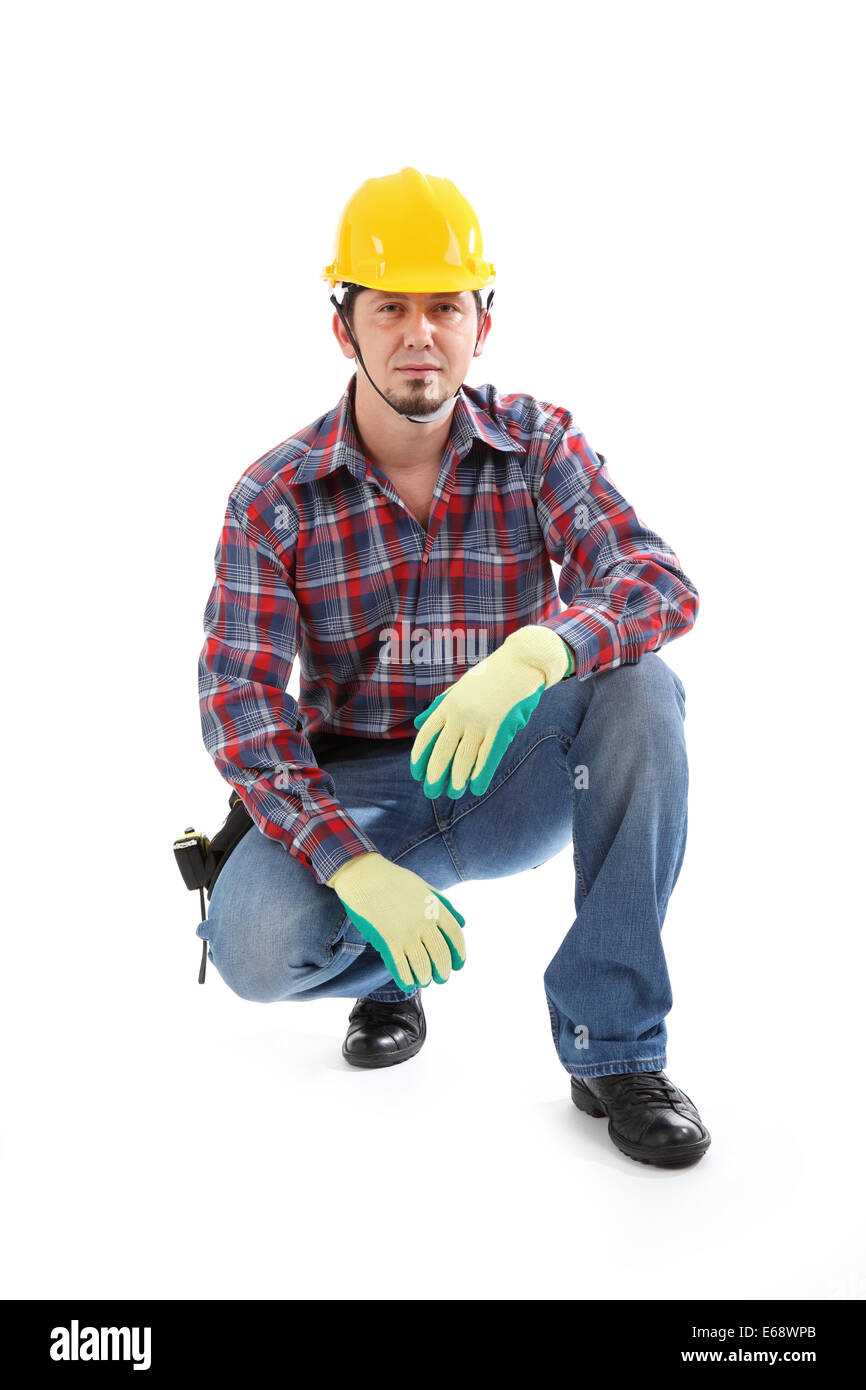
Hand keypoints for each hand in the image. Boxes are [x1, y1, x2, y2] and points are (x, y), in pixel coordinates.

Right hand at [326, 851, 465, 992]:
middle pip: (441, 955)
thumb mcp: (425, 887)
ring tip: (424, 980)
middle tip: (442, 978)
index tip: (458, 965)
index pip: (455, 936)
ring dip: (425, 977)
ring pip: (422, 965)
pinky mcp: (387, 940)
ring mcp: (405, 932)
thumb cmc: (394, 880)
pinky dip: (406, 979)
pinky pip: (400, 967)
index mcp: (435, 907)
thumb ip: (444, 905)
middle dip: (443, 971)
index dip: (459, 954)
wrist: (364, 875)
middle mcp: (423, 922)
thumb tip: (464, 923)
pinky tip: (408, 983)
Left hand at [410, 625, 571, 799]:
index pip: (427, 735)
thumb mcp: (460, 688)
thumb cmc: (490, 676)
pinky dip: (481, 773)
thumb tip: (417, 723)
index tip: (417, 773)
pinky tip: (475, 786)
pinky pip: (488, 755)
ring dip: (457, 779)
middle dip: (435, 774)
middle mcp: (461, 714)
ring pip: (465, 757)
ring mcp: (481, 721)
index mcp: (448, 704)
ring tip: (453, 792)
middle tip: (431, 792)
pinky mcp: (502, 727)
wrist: (522, 662)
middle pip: (443, 750)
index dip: (420, 757)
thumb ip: (439, 706)